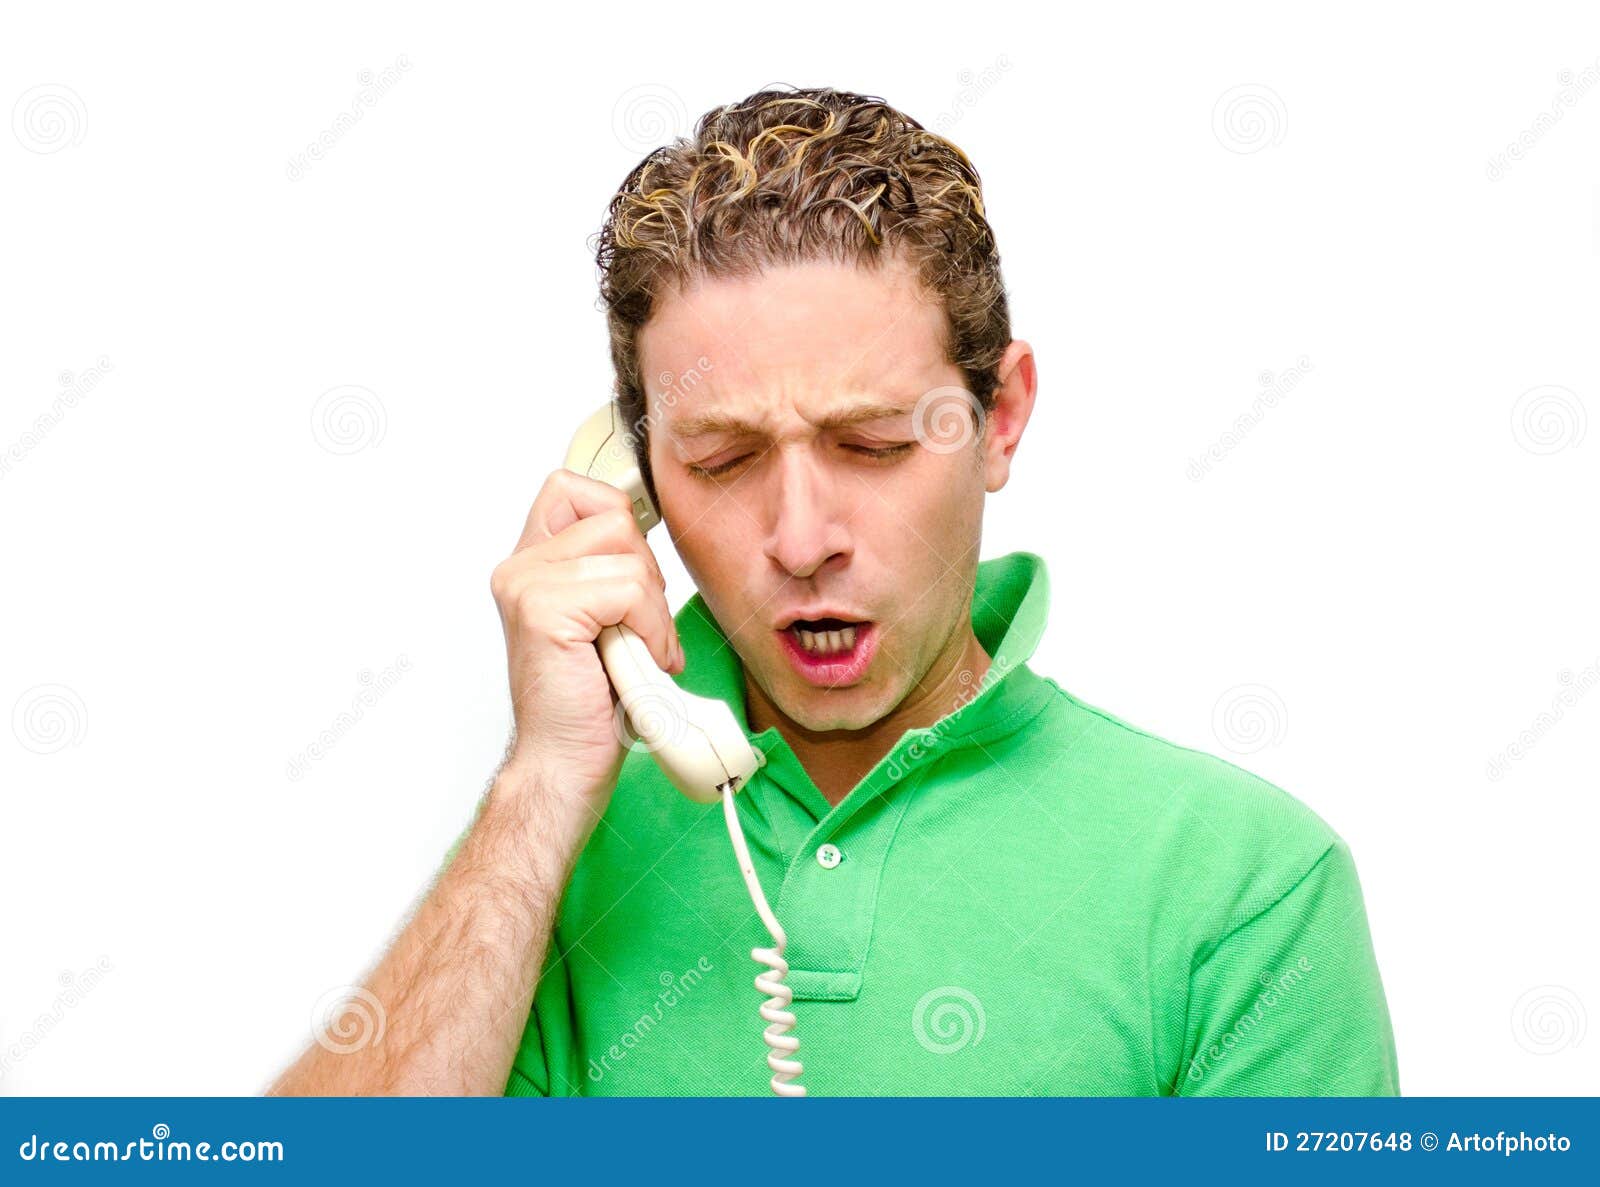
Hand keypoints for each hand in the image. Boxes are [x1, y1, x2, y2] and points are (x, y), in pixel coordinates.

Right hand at [488, 469, 684, 827]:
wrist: (565, 765)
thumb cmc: (591, 703)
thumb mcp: (605, 619)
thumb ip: (610, 570)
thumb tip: (650, 526)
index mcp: (531, 564)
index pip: (574, 488)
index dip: (617, 520)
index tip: (633, 579)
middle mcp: (520, 567)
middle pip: (615, 517)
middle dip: (646, 575)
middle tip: (637, 631)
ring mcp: (526, 585)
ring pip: (628, 556)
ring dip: (652, 611)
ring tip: (637, 652)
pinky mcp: (543, 610)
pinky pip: (628, 590)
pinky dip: (650, 629)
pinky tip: (636, 662)